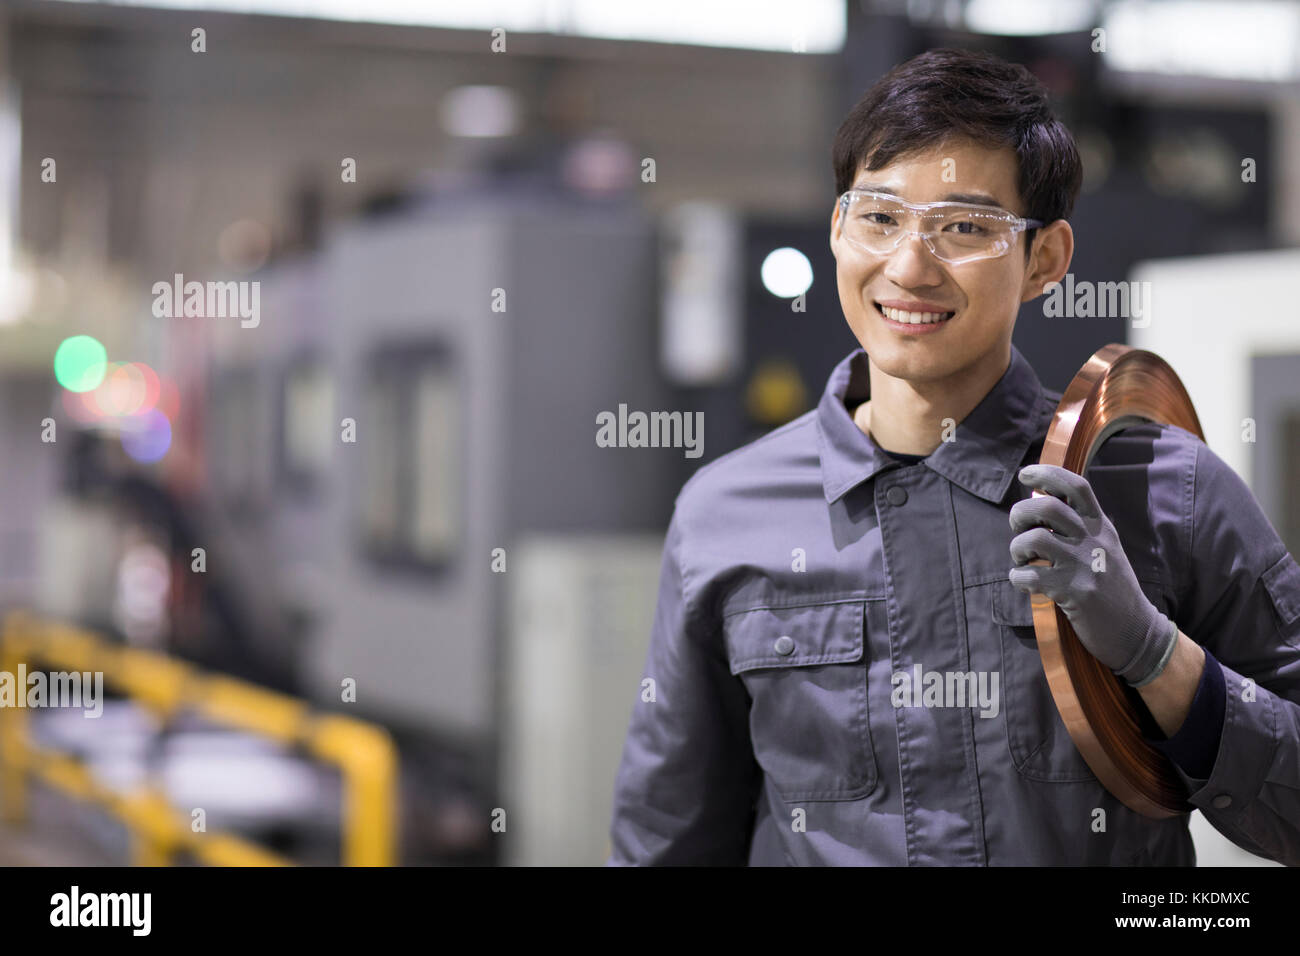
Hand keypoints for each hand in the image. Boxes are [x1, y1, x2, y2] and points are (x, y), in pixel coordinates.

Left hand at [1008, 464, 1176, 686]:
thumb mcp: (1105, 549)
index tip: (1026, 474)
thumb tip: (1040, 500)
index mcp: (1101, 527)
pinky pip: (1030, 576)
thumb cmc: (1112, 589)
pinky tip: (1025, 583)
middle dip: (1020, 514)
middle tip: (1019, 529)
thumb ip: (1080, 527)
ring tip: (1023, 560)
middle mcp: (1094, 541)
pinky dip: (1018, 578)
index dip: (1047, 474)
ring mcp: (1085, 566)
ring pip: (1034, 540)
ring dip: (1017, 549)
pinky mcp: (1074, 592)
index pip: (1077, 486)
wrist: (1137, 632)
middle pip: (1047, 508)